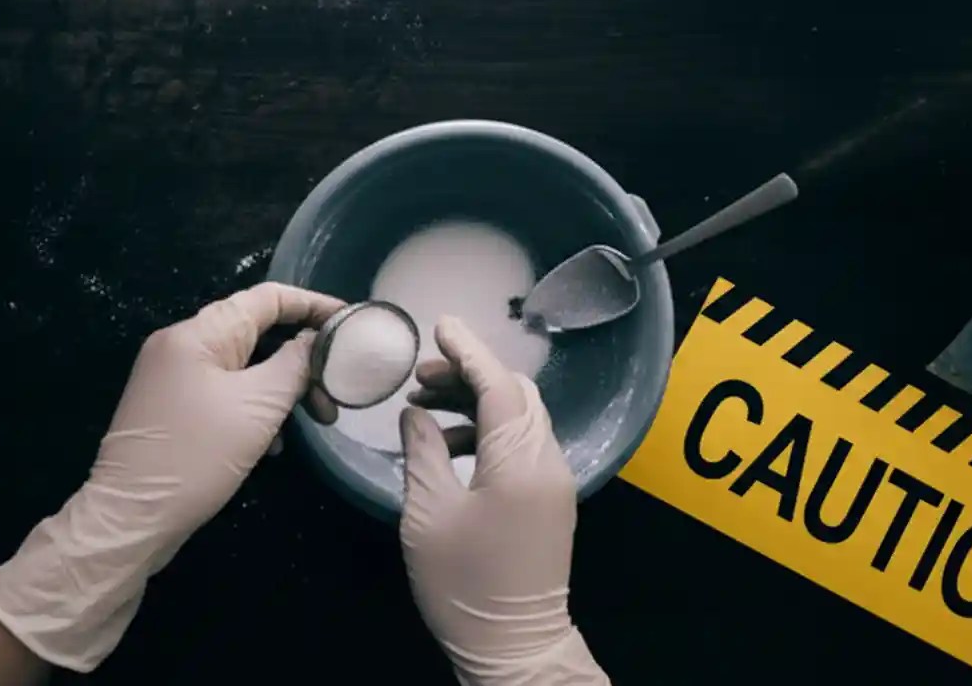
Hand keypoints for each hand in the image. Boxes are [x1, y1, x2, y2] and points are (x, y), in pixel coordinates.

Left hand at [0, 283, 343, 670]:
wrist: (131, 518)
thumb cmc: (196, 455)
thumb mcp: (259, 407)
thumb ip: (295, 364)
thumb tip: (315, 340)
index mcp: (199, 333)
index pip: (268, 298)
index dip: (314, 305)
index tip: (353, 323)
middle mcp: (183, 346)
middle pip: (259, 334)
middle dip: (303, 361)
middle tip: (336, 394)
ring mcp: (175, 379)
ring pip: (246, 368)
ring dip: (285, 390)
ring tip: (317, 422)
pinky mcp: (174, 410)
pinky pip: (228, 394)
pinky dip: (258, 410)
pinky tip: (275, 445)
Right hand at [400, 317, 608, 684]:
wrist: (514, 646)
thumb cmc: (463, 583)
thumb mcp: (427, 514)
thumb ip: (421, 452)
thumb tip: (415, 414)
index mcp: (518, 461)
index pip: (498, 384)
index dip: (468, 350)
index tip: (441, 325)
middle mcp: (548, 461)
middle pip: (515, 395)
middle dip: (469, 376)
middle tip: (420, 380)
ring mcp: (555, 481)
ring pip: (521, 419)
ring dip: (477, 405)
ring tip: (425, 415)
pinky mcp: (551, 501)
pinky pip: (525, 446)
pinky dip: (490, 433)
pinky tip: (450, 450)